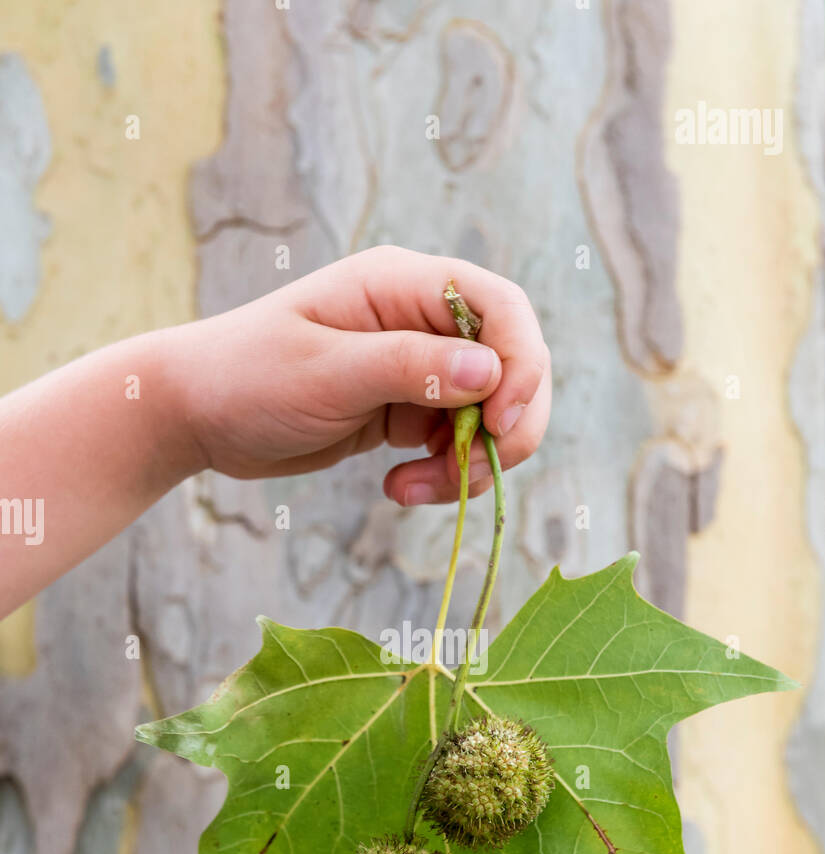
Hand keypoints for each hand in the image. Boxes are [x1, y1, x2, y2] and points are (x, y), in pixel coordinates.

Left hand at [172, 245, 551, 504]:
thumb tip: (491, 373)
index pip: (501, 307)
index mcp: (401, 285)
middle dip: (505, 426)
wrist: (197, 414)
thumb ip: (409, 367)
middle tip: (470, 475)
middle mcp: (420, 320)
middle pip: (511, 365)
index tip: (499, 422)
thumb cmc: (246, 376)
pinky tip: (398, 488)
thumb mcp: (325, 372)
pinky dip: (444, 474)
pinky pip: (455, 443)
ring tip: (412, 490)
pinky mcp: (407, 410)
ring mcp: (417, 366)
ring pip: (489, 413)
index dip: (521, 363)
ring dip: (469, 462)